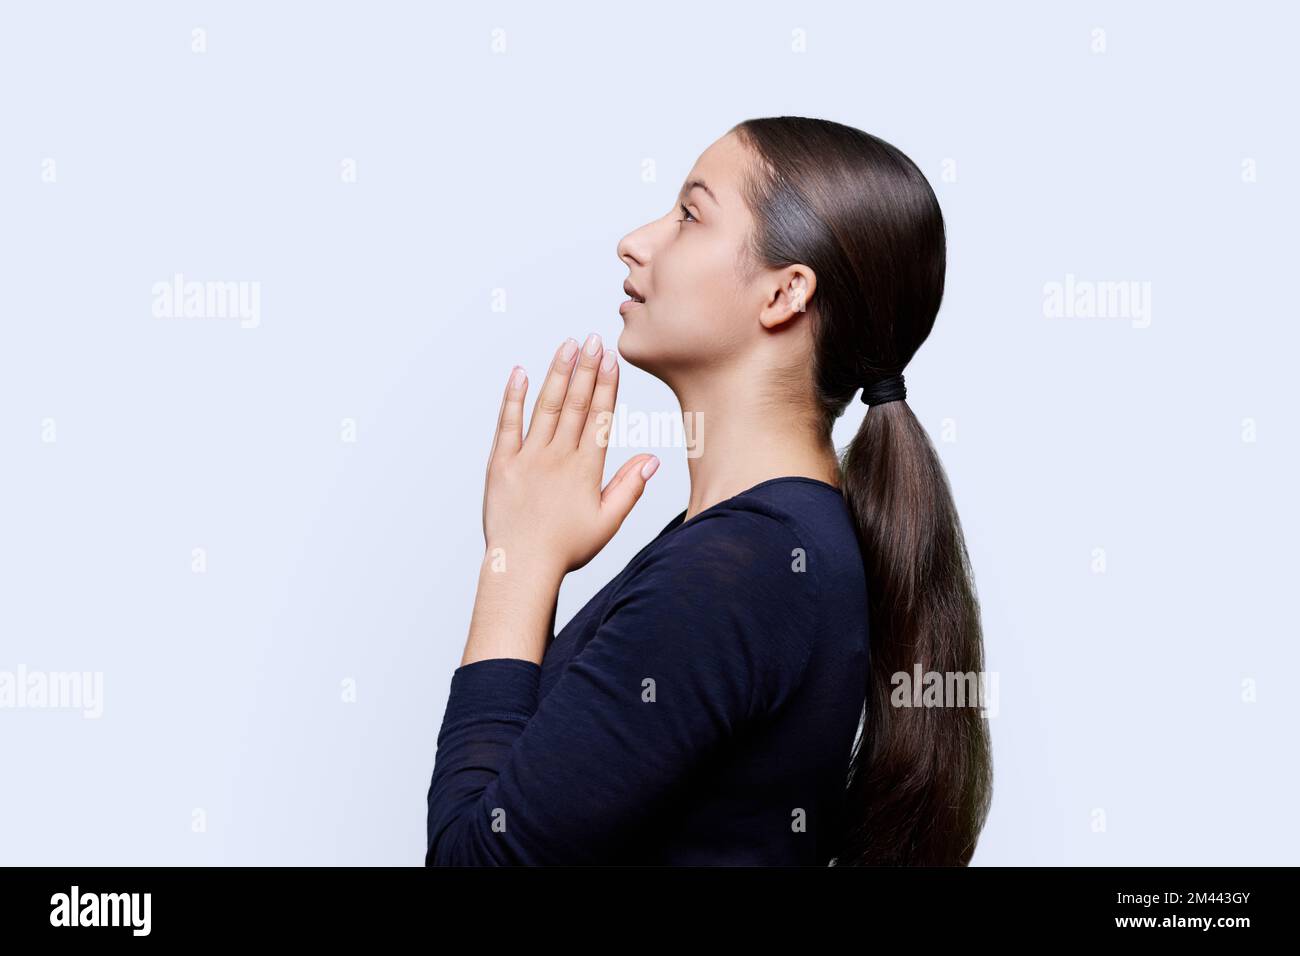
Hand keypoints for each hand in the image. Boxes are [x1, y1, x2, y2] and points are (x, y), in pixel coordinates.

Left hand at [482, 333, 659, 577]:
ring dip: (557, 374)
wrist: (522, 566)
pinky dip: (514, 398)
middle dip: (586, 369)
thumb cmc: (567, 549)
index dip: (606, 385)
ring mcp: (528, 458)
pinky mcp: (501, 464)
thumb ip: (630, 487)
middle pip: (575, 404)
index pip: (600, 417)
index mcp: (586, 469)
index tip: (611, 359)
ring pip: (545, 407)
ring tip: (567, 346)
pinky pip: (507, 424)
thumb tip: (652, 458)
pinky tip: (521, 373)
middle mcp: (558, 457)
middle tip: (593, 340)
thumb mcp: (608, 521)